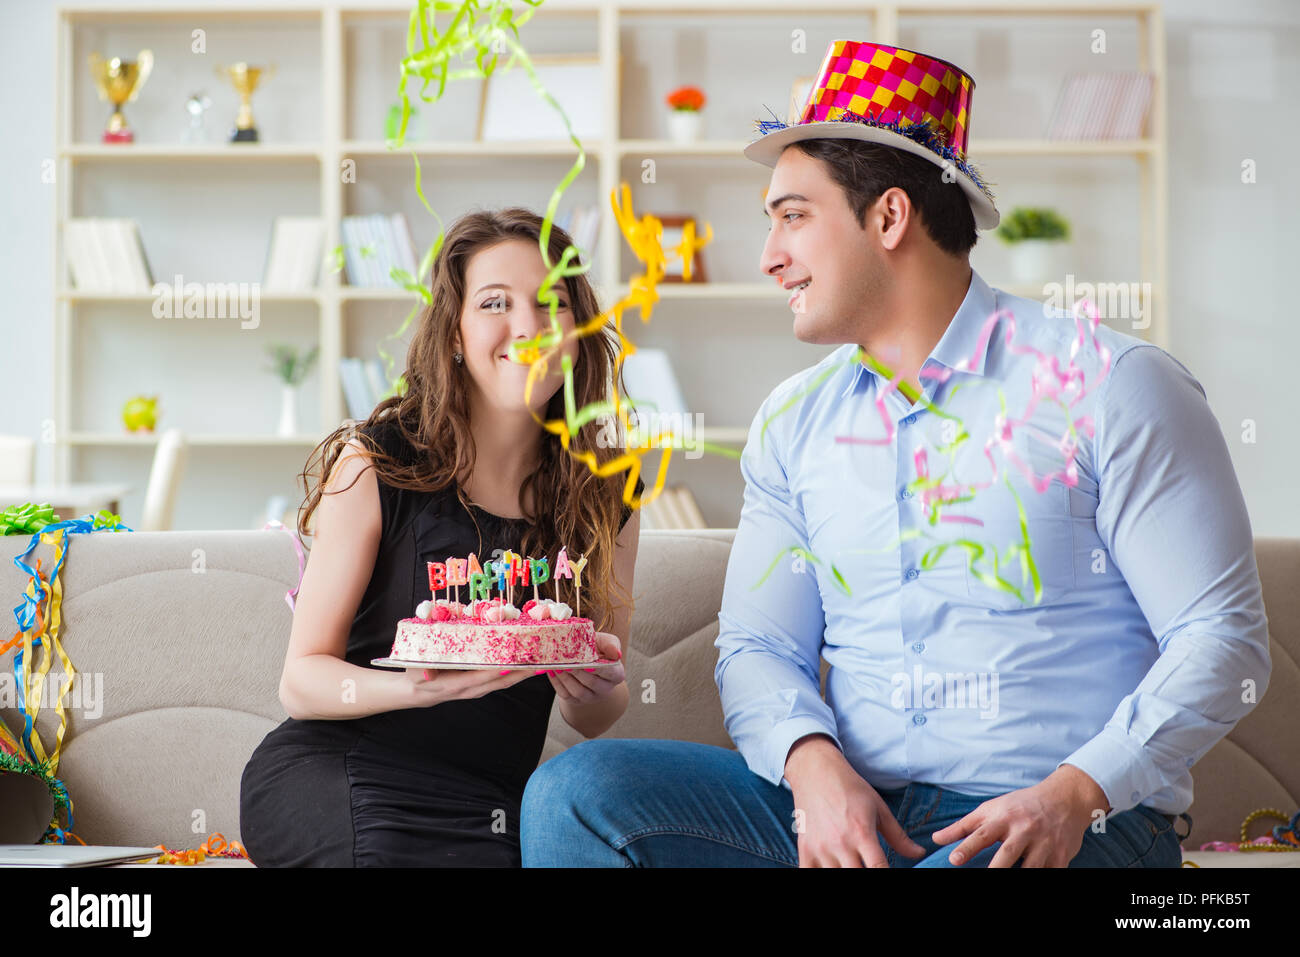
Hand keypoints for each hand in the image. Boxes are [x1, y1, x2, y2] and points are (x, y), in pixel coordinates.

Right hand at [403, 664, 535, 706]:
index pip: (481, 677)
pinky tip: (525, 667)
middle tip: (538, 661)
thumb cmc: (417, 677)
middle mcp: (470, 689)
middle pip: (499, 681)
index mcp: (456, 684)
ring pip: (503, 682)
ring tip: (539, 663)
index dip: (498, 671)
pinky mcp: (479, 687)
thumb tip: (427, 673)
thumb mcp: (415, 673)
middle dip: (520, 673)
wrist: (418, 692)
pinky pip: (500, 681)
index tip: (515, 663)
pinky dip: (514, 674)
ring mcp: (476, 690)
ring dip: (521, 674)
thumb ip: (422, 672)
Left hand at [543, 631, 624, 703]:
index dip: (599, 670)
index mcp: (616, 674)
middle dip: (578, 672)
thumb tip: (617, 653)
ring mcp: (591, 697)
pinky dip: (557, 683)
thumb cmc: (596, 649)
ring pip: (578, 692)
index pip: (610, 673)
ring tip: (557, 666)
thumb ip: (610, 644)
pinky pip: (566, 695)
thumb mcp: (604, 642)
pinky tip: (552, 671)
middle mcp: (605, 688)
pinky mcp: (576, 700)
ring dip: (566, 678)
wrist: (584, 659)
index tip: (588, 664)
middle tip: (567, 663)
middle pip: (592, 683)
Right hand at [785, 735, 925, 867]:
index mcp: (862, 832)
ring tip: (852, 865)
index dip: (886, 876)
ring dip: (846, 874)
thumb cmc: (850, 787)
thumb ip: (898, 836)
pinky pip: (808, 874)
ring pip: (835, 877)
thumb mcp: (878, 808)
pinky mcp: (804, 849)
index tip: (891, 874)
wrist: (815, 771)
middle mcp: (840, 843)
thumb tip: (919, 854)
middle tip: (869, 866)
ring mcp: (820, 847)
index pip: (879, 869)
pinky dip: (821, 874)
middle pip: (856, 876)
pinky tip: (833, 868)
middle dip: (866, 875)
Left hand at [929, 765, 1109, 867]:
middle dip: (997, 868)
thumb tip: (936, 839)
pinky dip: (1042, 874)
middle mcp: (1025, 829)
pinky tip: (1034, 874)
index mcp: (1004, 817)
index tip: (954, 859)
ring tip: (1005, 882)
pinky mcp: (1062, 855)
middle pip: (1008, 852)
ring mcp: (1045, 843)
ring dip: (1021, 874)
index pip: (982, 833)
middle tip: (983, 878)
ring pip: (1032, 867)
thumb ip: (963, 826)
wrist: (1064, 799)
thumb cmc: (1020, 805)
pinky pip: (1051, 871)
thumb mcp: (990, 809)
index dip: (967, 847)